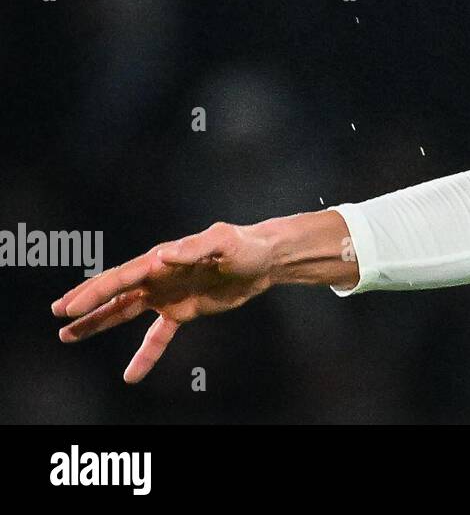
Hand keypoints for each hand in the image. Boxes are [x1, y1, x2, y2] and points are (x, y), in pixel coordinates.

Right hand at [51, 222, 277, 382]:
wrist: (266, 259)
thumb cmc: (245, 245)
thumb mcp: (223, 242)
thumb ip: (194, 248)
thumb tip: (163, 255)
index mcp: (163, 260)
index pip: (122, 277)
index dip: (95, 291)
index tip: (68, 306)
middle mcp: (158, 276)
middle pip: (115, 292)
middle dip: (87, 302)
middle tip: (58, 314)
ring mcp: (168, 295)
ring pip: (125, 312)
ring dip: (99, 323)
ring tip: (69, 335)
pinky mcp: (183, 311)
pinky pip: (158, 336)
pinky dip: (145, 354)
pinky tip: (132, 374)